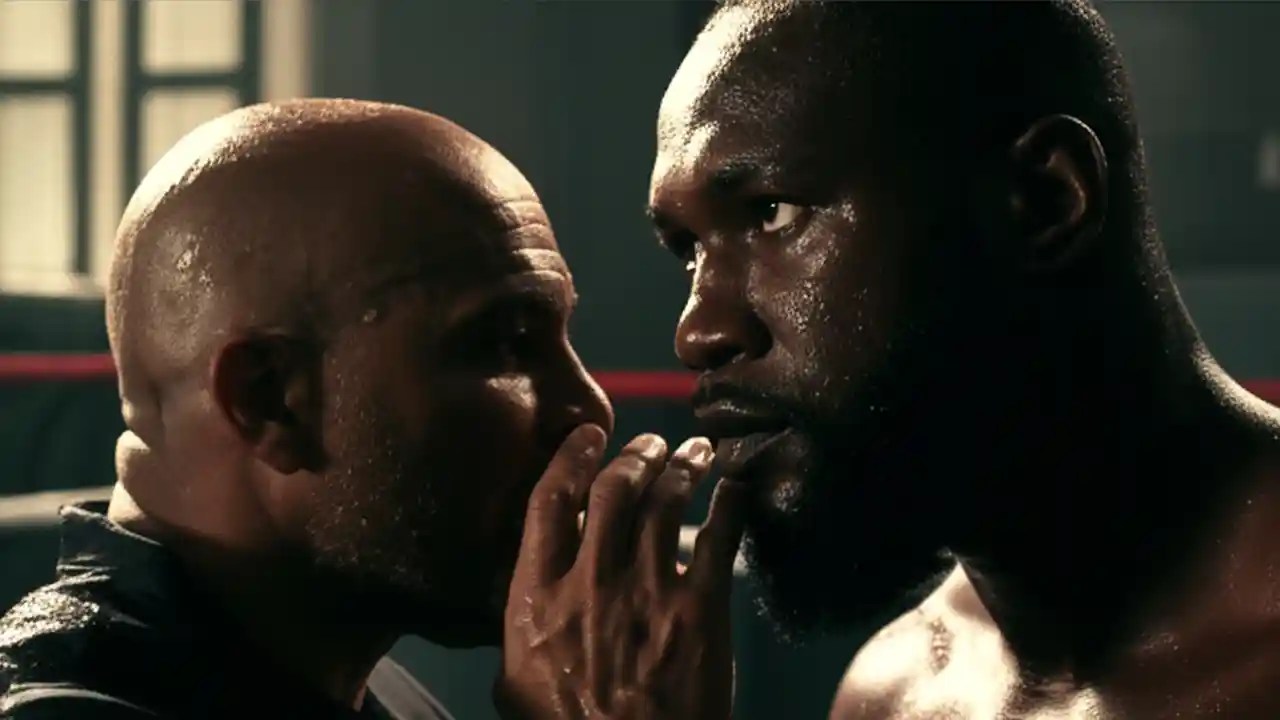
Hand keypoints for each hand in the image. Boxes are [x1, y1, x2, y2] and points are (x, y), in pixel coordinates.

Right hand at [497, 425, 745, 719]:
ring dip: (683, 467)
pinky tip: (738, 488)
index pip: (549, 503)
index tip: (587, 437)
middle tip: (651, 443)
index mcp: (538, 599)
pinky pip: (719, 540)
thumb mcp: (515, 689)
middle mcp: (592, 582)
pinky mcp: (701, 612)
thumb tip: (524, 615)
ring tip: (695, 452)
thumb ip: (519, 639)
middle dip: (636, 454)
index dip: (570, 459)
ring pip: (666, 502)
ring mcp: (649, 593)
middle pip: (615, 489)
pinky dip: (731, 505)